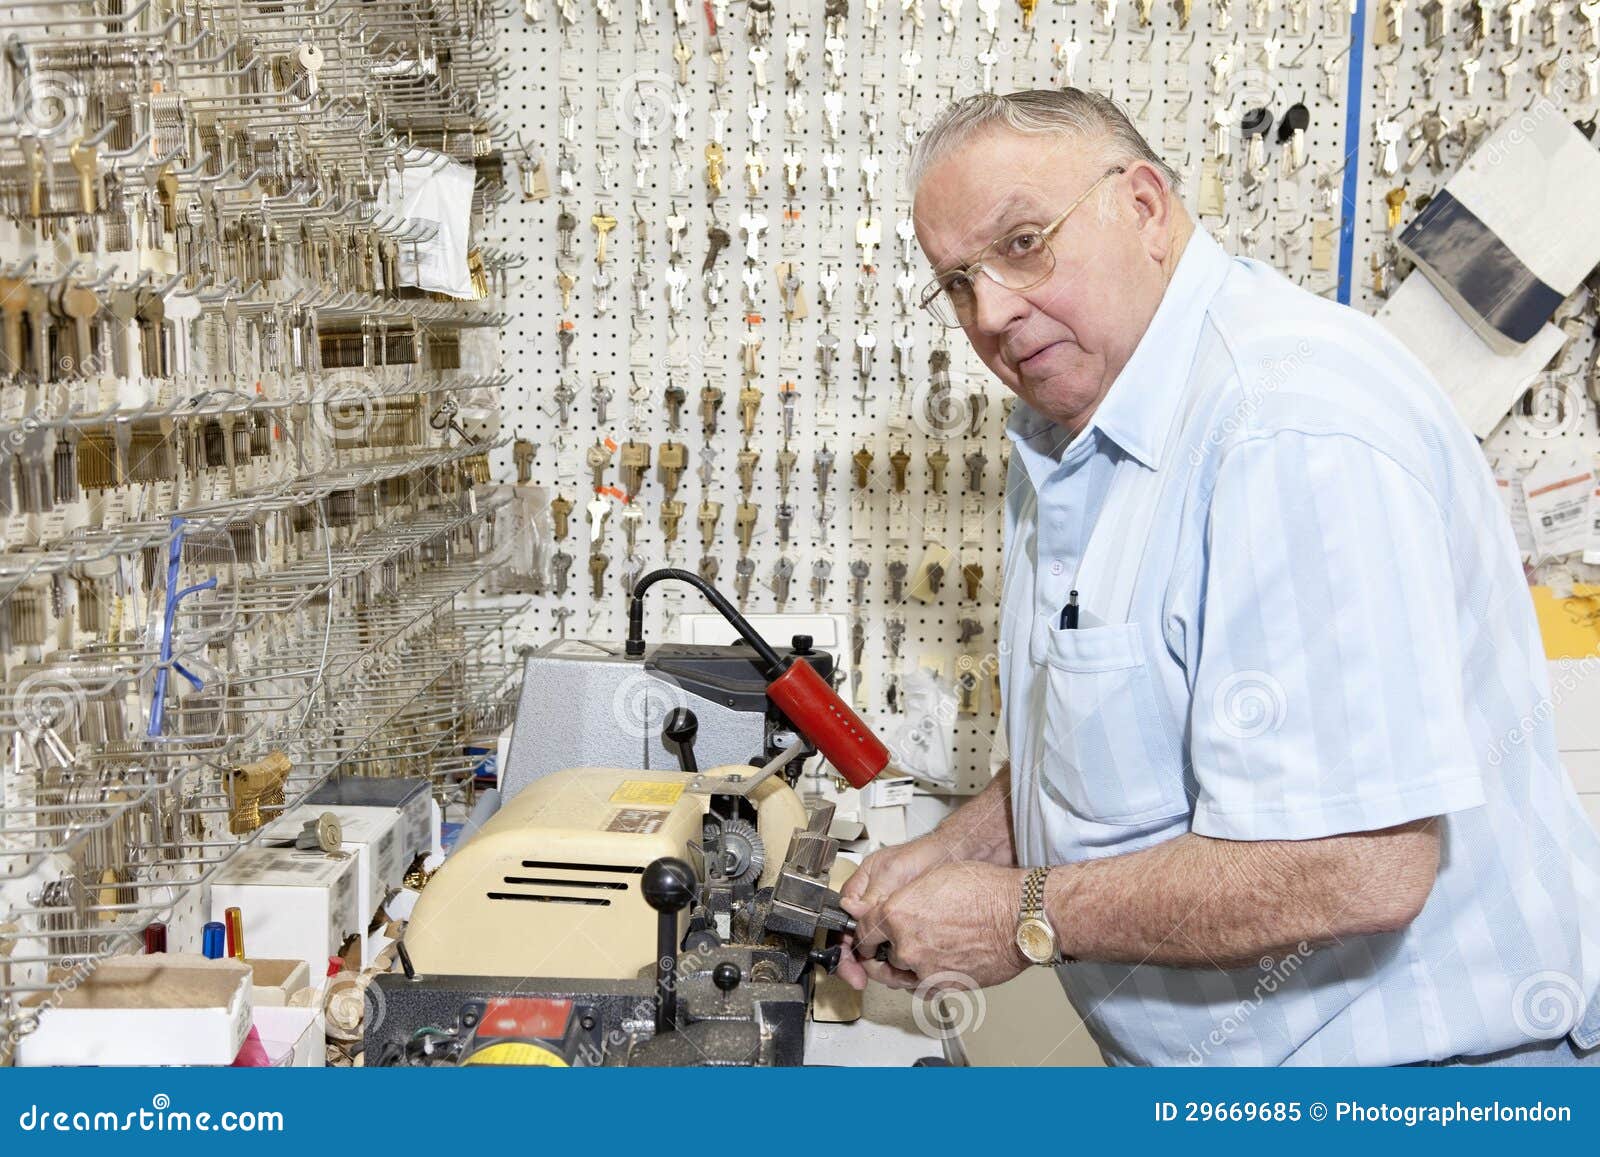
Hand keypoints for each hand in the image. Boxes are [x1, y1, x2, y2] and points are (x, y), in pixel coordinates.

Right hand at [835, 833, 960, 989]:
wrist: (950, 856)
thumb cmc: (921, 856)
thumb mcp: (894, 872)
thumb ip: (872, 893)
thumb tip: (849, 909)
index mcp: (859, 890)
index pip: (841, 925)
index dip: (845, 951)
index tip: (853, 970)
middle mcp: (868, 905)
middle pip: (854, 943)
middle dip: (860, 965)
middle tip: (868, 980)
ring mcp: (885, 917)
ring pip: (874, 950)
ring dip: (881, 967)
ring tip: (897, 977)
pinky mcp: (903, 926)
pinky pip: (893, 949)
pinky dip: (898, 963)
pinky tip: (908, 971)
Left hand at [840, 861, 1029, 991]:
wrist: (1018, 917)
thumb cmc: (985, 892)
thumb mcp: (933, 878)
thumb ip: (899, 897)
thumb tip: (879, 907)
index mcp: (897, 914)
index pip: (862, 931)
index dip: (864, 931)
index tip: (867, 934)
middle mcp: (906, 945)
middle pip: (879, 956)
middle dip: (883, 950)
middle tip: (888, 945)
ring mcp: (925, 970)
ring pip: (899, 975)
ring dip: (902, 967)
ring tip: (915, 954)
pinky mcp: (945, 986)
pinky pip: (922, 989)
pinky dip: (922, 981)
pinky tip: (930, 967)